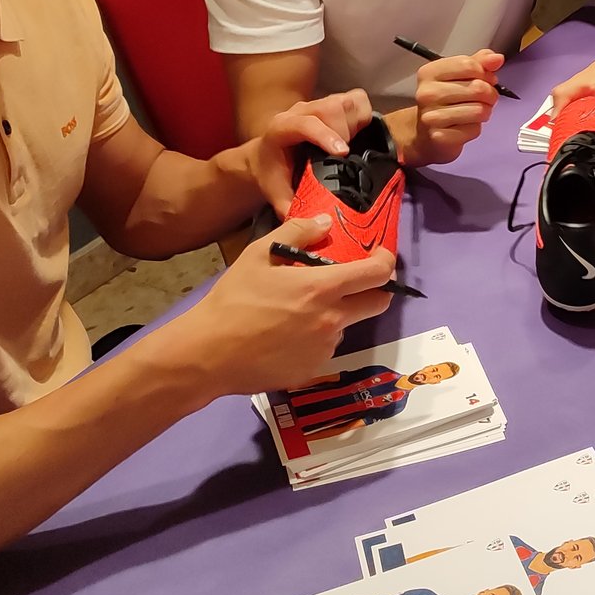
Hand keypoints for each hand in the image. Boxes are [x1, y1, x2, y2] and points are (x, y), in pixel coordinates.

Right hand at [155, 214, 393, 396]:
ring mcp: (324, 349)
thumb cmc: (233, 300)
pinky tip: (287, 336)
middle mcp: (332, 320)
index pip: (377, 273)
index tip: (382, 255)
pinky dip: (316, 339)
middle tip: (354, 282)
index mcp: (323, 288)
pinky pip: (325, 349)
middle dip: (375, 290)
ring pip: (347, 326)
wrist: (208, 354)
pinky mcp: (312, 371)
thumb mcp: (258, 254)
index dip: (387, 261)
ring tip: (301, 312)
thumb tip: (325, 222)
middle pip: (377, 304)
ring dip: (337, 315)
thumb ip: (296, 233)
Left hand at [242, 90, 374, 214]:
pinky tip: (360, 132)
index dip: (326, 135)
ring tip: (357, 142)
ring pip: (344, 101)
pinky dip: (363, 113)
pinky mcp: (330, 103)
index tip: (343, 153)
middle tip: (348, 154)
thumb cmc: (271, 173)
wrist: (265, 155)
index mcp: (281, 129)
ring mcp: (316, 104)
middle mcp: (298, 111)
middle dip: (345, 129)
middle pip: (330, 107)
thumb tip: (311, 223)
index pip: (306, 124)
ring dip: (356, 121)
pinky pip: (355, 98)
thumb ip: (289, 207)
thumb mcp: (275, 192)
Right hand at [405, 52, 505, 165]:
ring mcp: (432, 117)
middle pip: (477, 88)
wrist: (426, 133)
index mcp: (429, 72)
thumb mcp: (459, 75)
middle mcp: (427, 93)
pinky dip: (476, 128)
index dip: (485, 73)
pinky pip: (475, 129)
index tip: (485, 79)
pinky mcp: (440, 137)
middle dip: (490, 94)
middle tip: (484, 98)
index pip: (469, 65)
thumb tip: (497, 58)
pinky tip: (465, 126)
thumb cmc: (446, 100)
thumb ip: (479, 62)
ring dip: (485, 111)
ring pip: (480, 110)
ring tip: (476, 112)